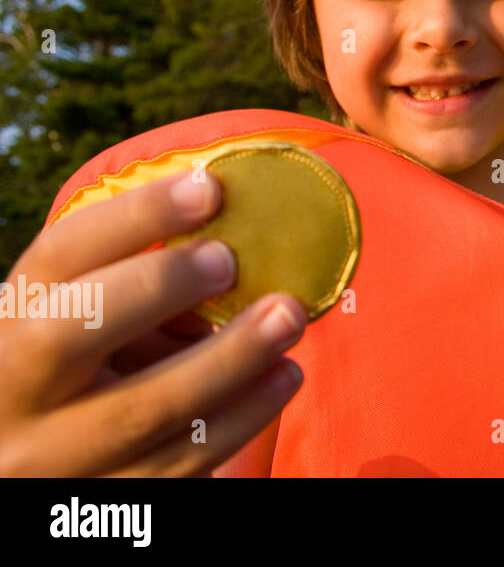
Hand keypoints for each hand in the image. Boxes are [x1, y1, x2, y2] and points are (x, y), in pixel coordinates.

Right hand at [0, 170, 305, 475]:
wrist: (35, 463)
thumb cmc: (76, 373)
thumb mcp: (76, 319)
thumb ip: (130, 277)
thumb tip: (229, 220)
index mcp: (6, 327)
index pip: (59, 256)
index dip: (135, 215)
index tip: (210, 187)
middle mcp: (12, 395)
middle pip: (75, 329)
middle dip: (161, 284)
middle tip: (232, 258)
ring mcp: (54, 461)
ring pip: (144, 410)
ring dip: (232, 359)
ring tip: (288, 318)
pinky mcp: (106, 505)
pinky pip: (182, 465)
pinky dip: (242, 418)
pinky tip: (282, 377)